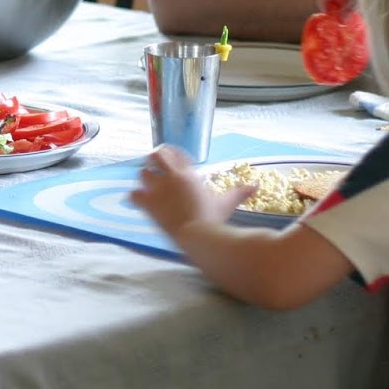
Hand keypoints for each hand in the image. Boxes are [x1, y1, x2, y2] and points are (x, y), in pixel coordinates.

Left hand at [130, 145, 256, 235]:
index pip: (173, 152)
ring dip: (145, 178)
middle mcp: (171, 177)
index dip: (172, 155)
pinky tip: (137, 201)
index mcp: (188, 173)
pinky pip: (133, 195)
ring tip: (149, 184)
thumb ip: (239, 192)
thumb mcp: (227, 203)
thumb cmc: (214, 218)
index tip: (176, 163)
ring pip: (142, 173)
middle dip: (154, 161)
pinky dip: (134, 197)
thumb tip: (256, 185)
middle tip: (158, 169)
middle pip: (154, 156)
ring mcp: (158, 191)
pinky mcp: (149, 205)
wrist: (199, 236)